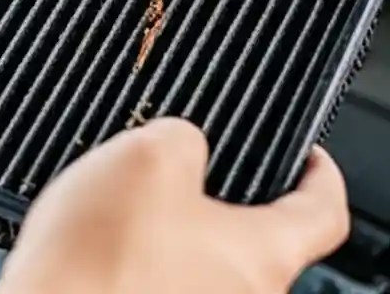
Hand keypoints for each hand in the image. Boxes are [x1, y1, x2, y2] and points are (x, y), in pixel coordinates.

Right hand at [0, 118, 348, 293]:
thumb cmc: (101, 259)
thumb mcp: (148, 155)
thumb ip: (183, 137)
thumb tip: (181, 143)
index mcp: (262, 253)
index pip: (323, 212)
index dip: (319, 175)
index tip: (308, 156)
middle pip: (250, 236)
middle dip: (211, 197)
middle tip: (174, 168)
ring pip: (195, 261)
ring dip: (161, 231)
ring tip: (115, 207)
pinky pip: (152, 282)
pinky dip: (129, 260)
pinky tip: (94, 243)